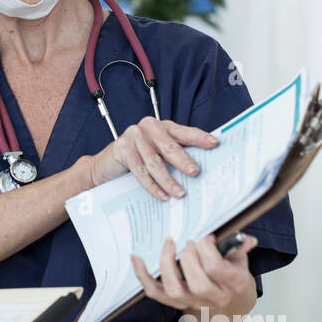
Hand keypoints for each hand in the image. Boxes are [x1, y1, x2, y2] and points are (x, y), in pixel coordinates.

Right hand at [82, 118, 218, 198]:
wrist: (106, 165)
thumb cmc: (137, 158)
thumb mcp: (156, 152)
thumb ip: (173, 154)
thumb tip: (200, 167)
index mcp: (162, 126)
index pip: (184, 132)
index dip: (199, 138)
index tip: (214, 144)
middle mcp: (149, 127)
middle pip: (169, 146)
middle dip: (183, 161)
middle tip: (195, 172)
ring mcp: (134, 136)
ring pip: (155, 162)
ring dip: (168, 180)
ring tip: (179, 193)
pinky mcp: (123, 148)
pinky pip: (140, 170)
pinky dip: (152, 185)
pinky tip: (162, 195)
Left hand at [131, 232, 258, 312]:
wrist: (228, 301)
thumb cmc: (231, 272)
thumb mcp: (239, 258)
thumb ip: (239, 246)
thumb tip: (247, 239)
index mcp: (233, 283)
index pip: (216, 269)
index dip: (206, 249)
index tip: (203, 236)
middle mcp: (214, 297)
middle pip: (198, 283)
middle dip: (188, 258)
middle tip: (187, 241)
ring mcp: (193, 302)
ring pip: (174, 289)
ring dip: (167, 264)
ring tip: (169, 243)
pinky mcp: (175, 302)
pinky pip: (155, 292)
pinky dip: (142, 275)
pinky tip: (136, 258)